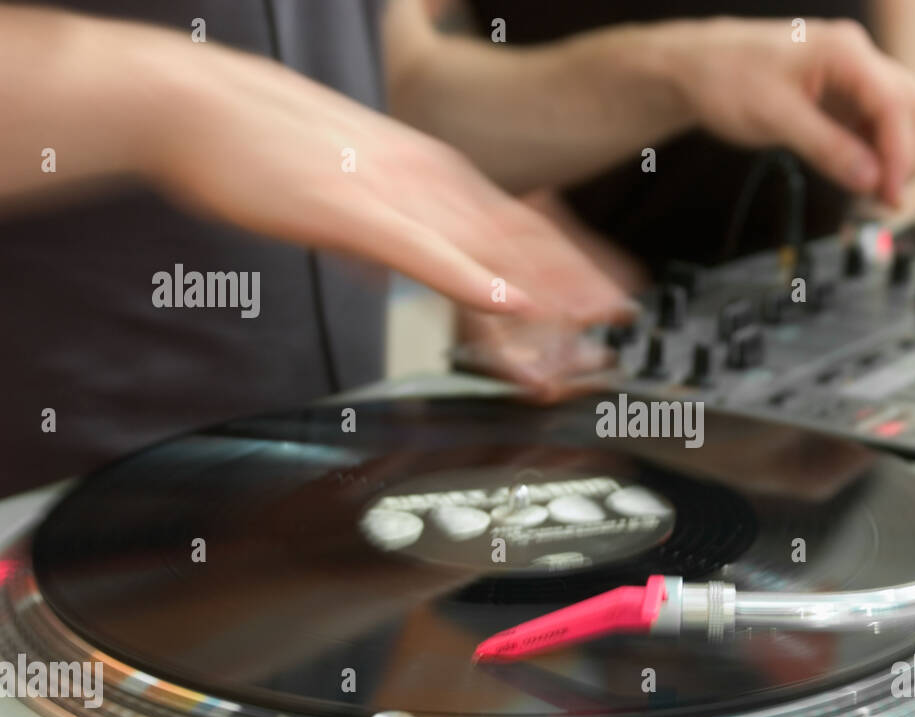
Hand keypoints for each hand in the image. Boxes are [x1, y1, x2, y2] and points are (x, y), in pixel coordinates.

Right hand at [134, 30, 629, 324]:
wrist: (196, 104)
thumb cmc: (262, 145)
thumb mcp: (347, 193)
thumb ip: (388, 228)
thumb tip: (407, 265)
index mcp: (426, 175)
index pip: (513, 222)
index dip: (565, 258)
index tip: (605, 287)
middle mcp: (425, 179)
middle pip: (518, 235)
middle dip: (576, 278)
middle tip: (624, 313)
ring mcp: (394, 192)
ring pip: (487, 247)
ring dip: (545, 288)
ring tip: (595, 319)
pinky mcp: (354, 209)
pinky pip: (423, 251)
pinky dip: (470, 279)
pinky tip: (506, 302)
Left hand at [655, 17, 914, 207]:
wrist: (697, 68)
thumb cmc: (726, 77)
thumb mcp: (775, 118)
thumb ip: (826, 148)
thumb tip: (869, 179)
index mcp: (844, 51)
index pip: (896, 104)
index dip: (900, 153)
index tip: (889, 192)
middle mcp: (855, 59)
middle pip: (910, 108)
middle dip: (904, 155)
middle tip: (883, 199)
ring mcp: (850, 78)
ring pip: (897, 118)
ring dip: (892, 156)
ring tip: (871, 194)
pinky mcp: (840, 97)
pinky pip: (872, 125)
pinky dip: (873, 154)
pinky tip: (859, 178)